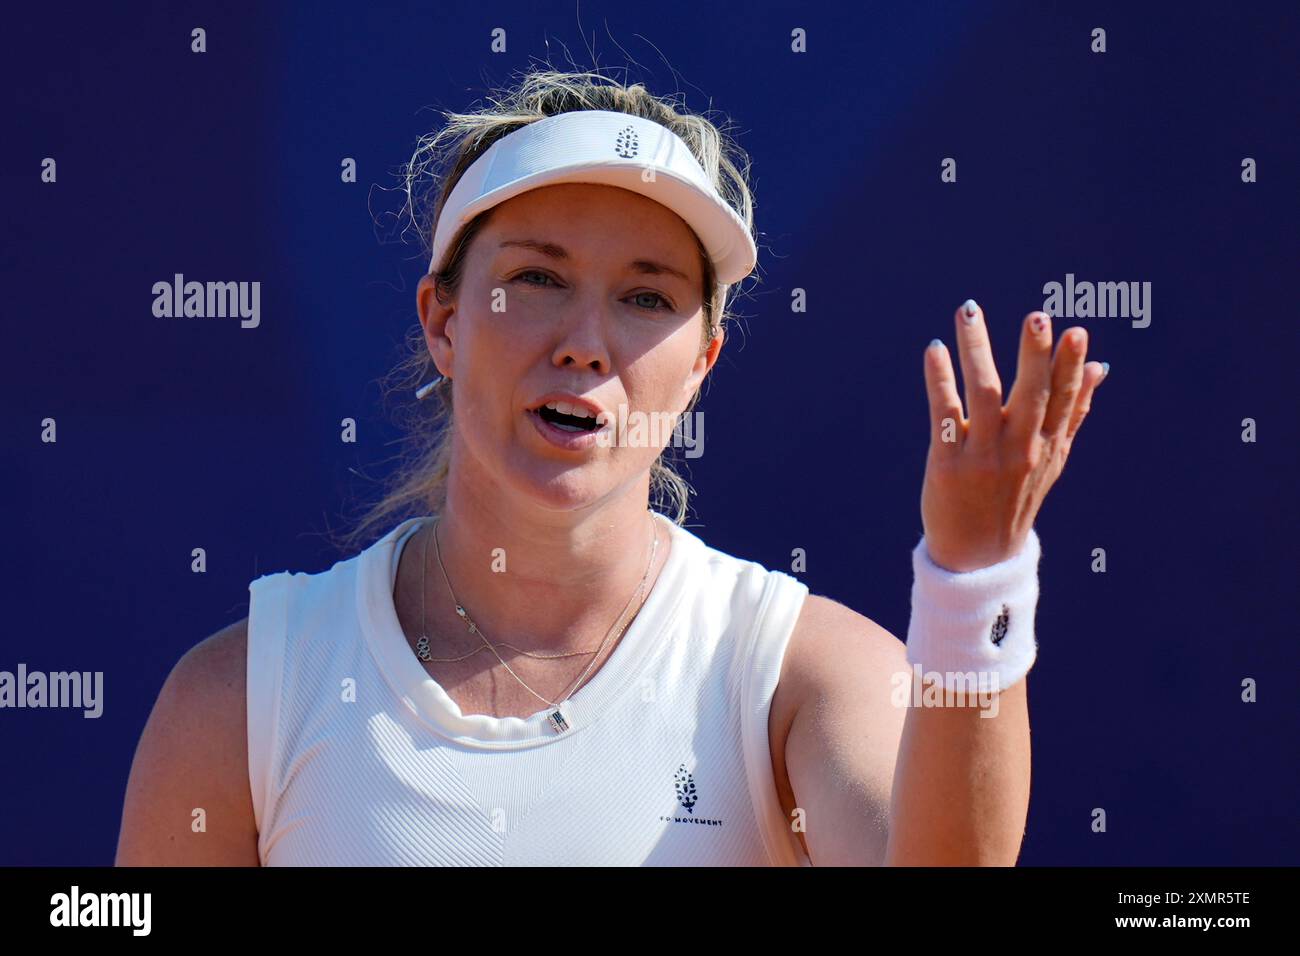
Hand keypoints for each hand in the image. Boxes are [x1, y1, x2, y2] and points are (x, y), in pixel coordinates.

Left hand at [920, 300, 1106, 571]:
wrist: (978, 557)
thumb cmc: (1015, 498)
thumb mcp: (1053, 459)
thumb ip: (1073, 412)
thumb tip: (1101, 367)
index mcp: (1048, 445)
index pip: (1063, 399)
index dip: (1070, 367)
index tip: (1076, 332)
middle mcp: (1020, 450)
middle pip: (1030, 396)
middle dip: (1035, 356)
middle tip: (1037, 318)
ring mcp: (983, 457)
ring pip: (982, 395)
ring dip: (976, 349)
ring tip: (969, 312)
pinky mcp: (947, 464)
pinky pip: (943, 414)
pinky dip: (939, 379)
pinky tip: (934, 350)